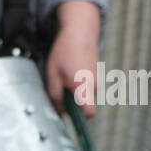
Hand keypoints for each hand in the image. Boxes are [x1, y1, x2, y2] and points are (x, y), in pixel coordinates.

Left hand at [45, 0, 100, 117]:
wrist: (79, 31)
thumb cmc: (66, 51)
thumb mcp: (52, 74)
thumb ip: (54, 95)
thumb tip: (58, 110)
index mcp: (84, 87)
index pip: (89, 113)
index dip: (80, 118)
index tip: (70, 117)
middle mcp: (94, 86)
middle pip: (84, 104)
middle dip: (72, 101)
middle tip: (59, 88)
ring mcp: (97, 79)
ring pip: (84, 93)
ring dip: (74, 89)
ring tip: (64, 74)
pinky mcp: (96, 73)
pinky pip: (86, 84)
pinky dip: (79, 81)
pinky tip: (70, 69)